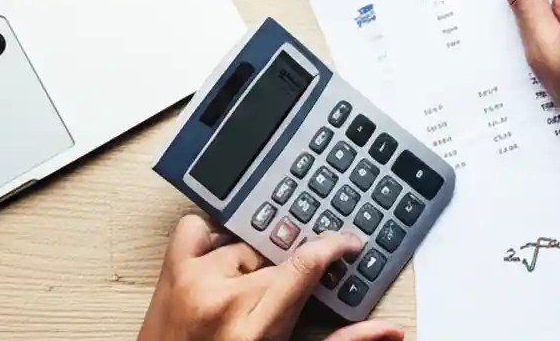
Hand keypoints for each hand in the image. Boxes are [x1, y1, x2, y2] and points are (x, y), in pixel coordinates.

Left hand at [138, 215, 404, 340]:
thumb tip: (390, 331)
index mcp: (257, 329)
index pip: (306, 264)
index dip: (334, 245)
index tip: (348, 243)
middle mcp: (224, 299)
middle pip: (277, 255)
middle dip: (285, 270)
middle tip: (273, 299)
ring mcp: (193, 281)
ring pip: (241, 242)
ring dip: (248, 261)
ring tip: (239, 297)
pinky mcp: (169, 271)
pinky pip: (194, 228)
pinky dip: (207, 239)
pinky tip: (214, 263)